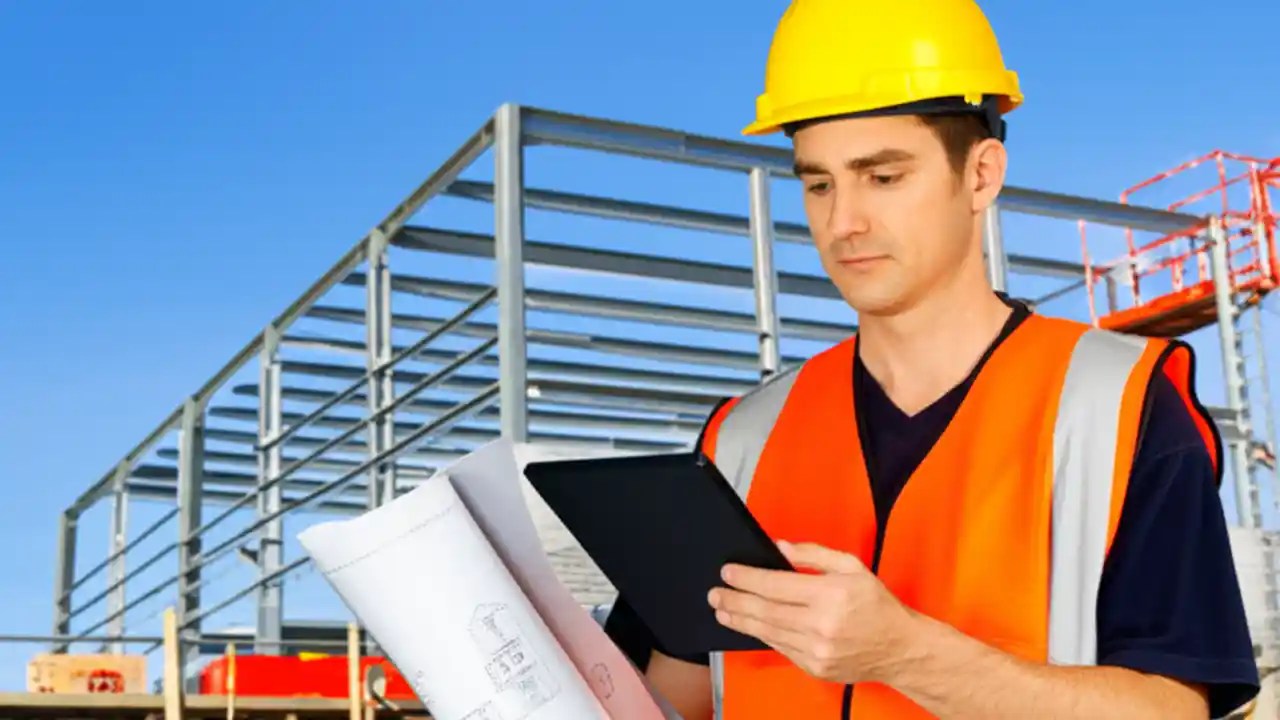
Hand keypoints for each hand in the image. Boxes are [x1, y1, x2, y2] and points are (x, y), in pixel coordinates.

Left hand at [708, 540, 918, 684]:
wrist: (899, 648)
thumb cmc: (876, 604)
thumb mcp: (851, 566)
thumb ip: (814, 555)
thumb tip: (779, 548)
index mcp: (830, 595)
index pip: (776, 585)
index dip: (747, 578)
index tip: (728, 572)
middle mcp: (822, 625)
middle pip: (765, 611)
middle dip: (734, 601)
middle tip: (715, 594)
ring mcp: (817, 650)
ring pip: (768, 632)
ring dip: (741, 620)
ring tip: (723, 610)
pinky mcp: (815, 667)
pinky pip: (781, 648)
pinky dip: (762, 635)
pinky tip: (750, 626)